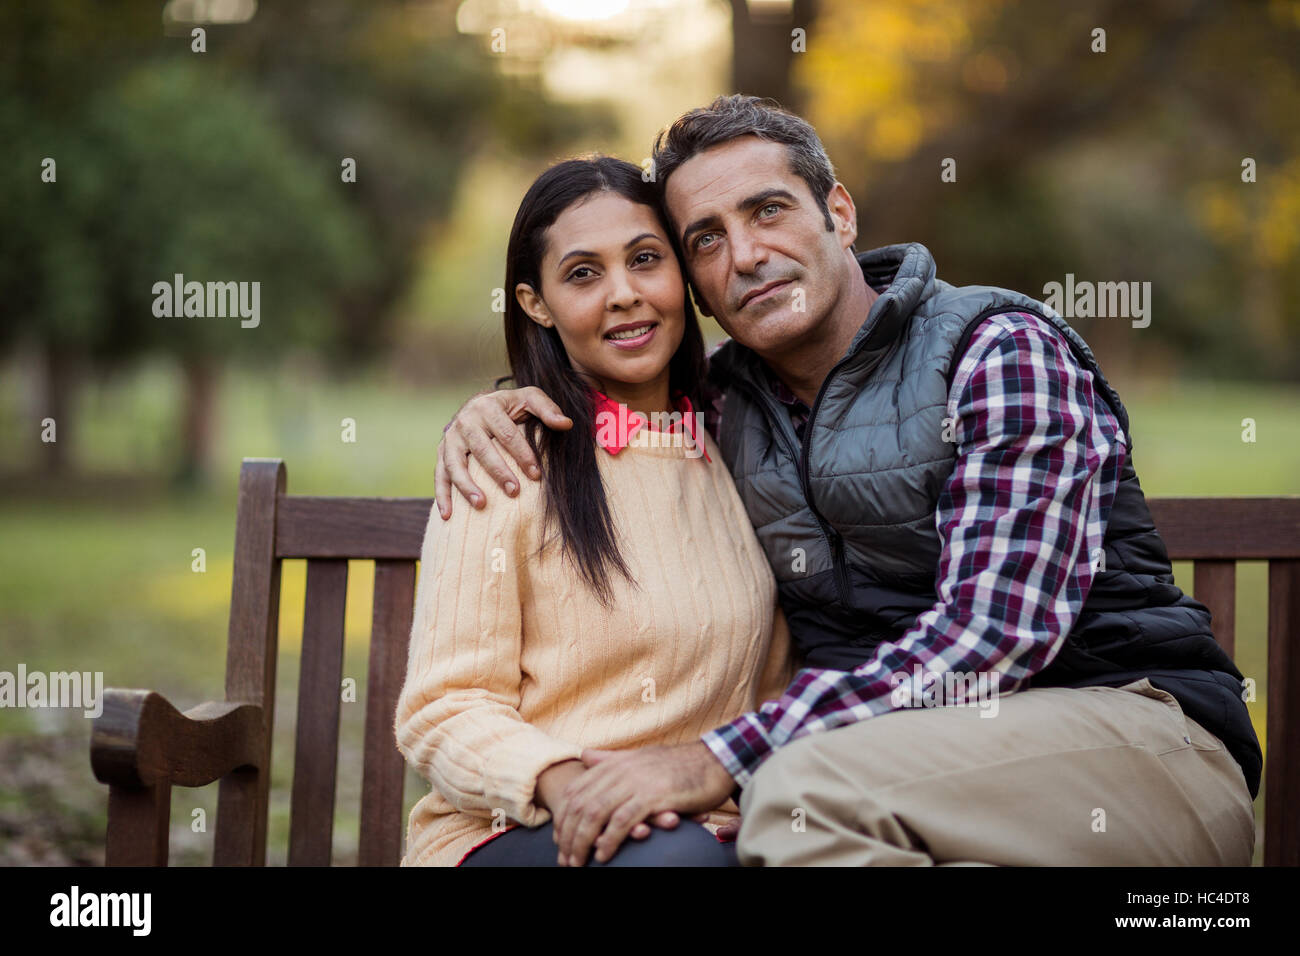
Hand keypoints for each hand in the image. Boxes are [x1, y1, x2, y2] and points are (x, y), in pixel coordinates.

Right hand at [435, 386, 571, 519]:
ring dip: (466, 485)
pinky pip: (439, 474)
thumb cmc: (510, 407)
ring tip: (481, 504)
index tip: (536, 475)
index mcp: (488, 406)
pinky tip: (447, 515)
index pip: (508, 434)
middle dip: (498, 472)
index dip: (522, 455)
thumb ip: (548, 409)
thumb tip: (566, 424)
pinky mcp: (441, 452)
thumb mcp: (529, 399)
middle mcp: (466, 421)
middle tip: (515, 492)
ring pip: (455, 463)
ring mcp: (450, 437)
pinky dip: (441, 495)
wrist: (479, 405)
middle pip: (482, 449)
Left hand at [536, 759, 681, 850]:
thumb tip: (585, 754)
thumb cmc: (678, 766)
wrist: (714, 761)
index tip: (559, 841)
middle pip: (581, 805)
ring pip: (596, 814)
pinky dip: (609, 840)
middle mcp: (621, 770)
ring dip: (583, 842)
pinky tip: (603, 856)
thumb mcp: (639, 759)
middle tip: (565, 860)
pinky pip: (623, 820)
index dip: (563, 819)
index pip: (576, 792)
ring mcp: (637, 781)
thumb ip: (611, 760)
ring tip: (578, 863)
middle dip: (568, 836)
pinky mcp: (654, 795)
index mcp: (614, 763)